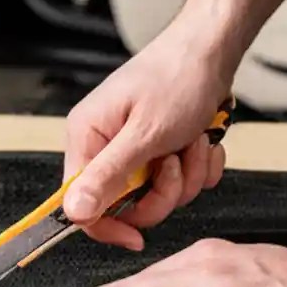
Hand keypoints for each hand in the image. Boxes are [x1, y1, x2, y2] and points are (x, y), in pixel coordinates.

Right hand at [63, 20, 234, 250]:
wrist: (213, 49)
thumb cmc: (177, 78)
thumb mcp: (143, 134)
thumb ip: (108, 176)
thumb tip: (73, 212)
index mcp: (88, 137)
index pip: (81, 204)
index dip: (108, 226)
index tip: (136, 237)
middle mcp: (106, 144)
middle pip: (126, 204)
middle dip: (162, 190)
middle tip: (176, 161)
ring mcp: (135, 148)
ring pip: (159, 194)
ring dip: (187, 174)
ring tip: (193, 140)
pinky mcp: (161, 147)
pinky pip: (181, 181)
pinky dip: (199, 165)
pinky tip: (203, 139)